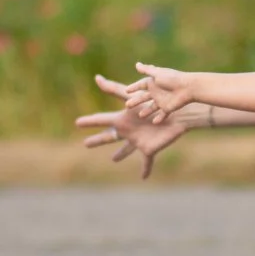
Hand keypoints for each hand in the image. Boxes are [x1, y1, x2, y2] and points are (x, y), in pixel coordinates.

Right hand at [74, 74, 188, 178]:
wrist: (177, 112)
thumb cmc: (154, 101)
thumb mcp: (132, 95)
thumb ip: (114, 89)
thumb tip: (97, 77)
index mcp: (123, 119)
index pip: (102, 120)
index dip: (89, 122)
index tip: (77, 122)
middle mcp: (128, 130)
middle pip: (109, 137)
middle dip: (98, 140)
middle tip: (86, 144)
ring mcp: (138, 140)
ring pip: (126, 150)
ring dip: (120, 154)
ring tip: (113, 159)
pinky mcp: (149, 149)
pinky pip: (146, 162)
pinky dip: (145, 169)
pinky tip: (143, 177)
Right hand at [125, 62, 196, 122]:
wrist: (188, 88)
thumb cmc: (173, 79)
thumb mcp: (158, 74)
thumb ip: (147, 70)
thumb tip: (136, 64)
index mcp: (154, 82)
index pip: (141, 85)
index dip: (134, 87)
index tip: (126, 90)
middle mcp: (157, 91)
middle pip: (144, 97)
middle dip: (136, 101)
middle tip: (127, 106)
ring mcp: (162, 100)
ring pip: (152, 107)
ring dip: (146, 111)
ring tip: (140, 115)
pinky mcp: (168, 108)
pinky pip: (162, 114)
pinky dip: (159, 118)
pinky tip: (154, 122)